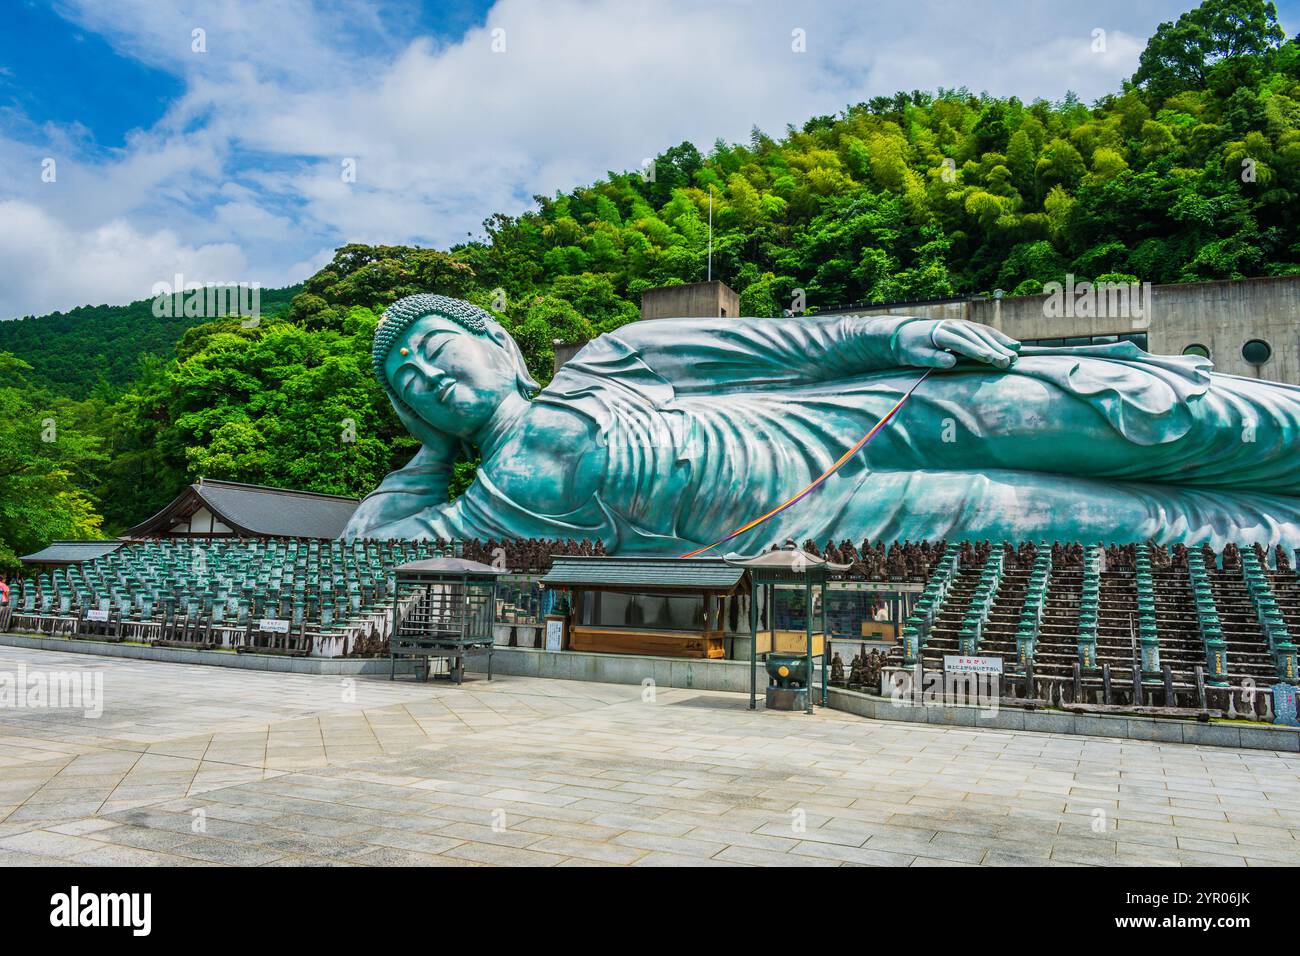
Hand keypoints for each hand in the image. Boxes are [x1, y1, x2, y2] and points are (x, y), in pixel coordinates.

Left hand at [896, 319, 1019, 369]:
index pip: (960, 342)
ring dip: (1000, 343)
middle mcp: (953, 325)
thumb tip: (950, 362)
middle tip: (1007, 362)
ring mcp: (961, 324)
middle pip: (975, 337)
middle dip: (992, 349)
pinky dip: (999, 337)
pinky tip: (1012, 345)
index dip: (974, 350)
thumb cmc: (911, 348)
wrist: (907, 334)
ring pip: (983, 333)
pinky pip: (985, 331)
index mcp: (939, 332)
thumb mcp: (916, 356)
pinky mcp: (967, 327)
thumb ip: (932, 358)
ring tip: (1014, 355)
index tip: (988, 358)